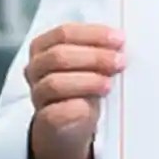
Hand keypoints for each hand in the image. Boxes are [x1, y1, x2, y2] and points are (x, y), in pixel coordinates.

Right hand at [25, 22, 124, 158]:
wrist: (72, 126)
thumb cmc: (85, 86)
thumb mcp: (91, 62)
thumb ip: (101, 49)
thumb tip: (122, 42)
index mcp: (45, 46)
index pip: (64, 33)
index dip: (93, 34)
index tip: (119, 39)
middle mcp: (36, 68)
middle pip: (59, 56)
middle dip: (94, 57)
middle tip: (120, 61)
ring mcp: (38, 94)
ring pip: (55, 83)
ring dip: (87, 81)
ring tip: (109, 84)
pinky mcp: (44, 120)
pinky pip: (55, 112)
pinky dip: (76, 107)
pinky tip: (91, 107)